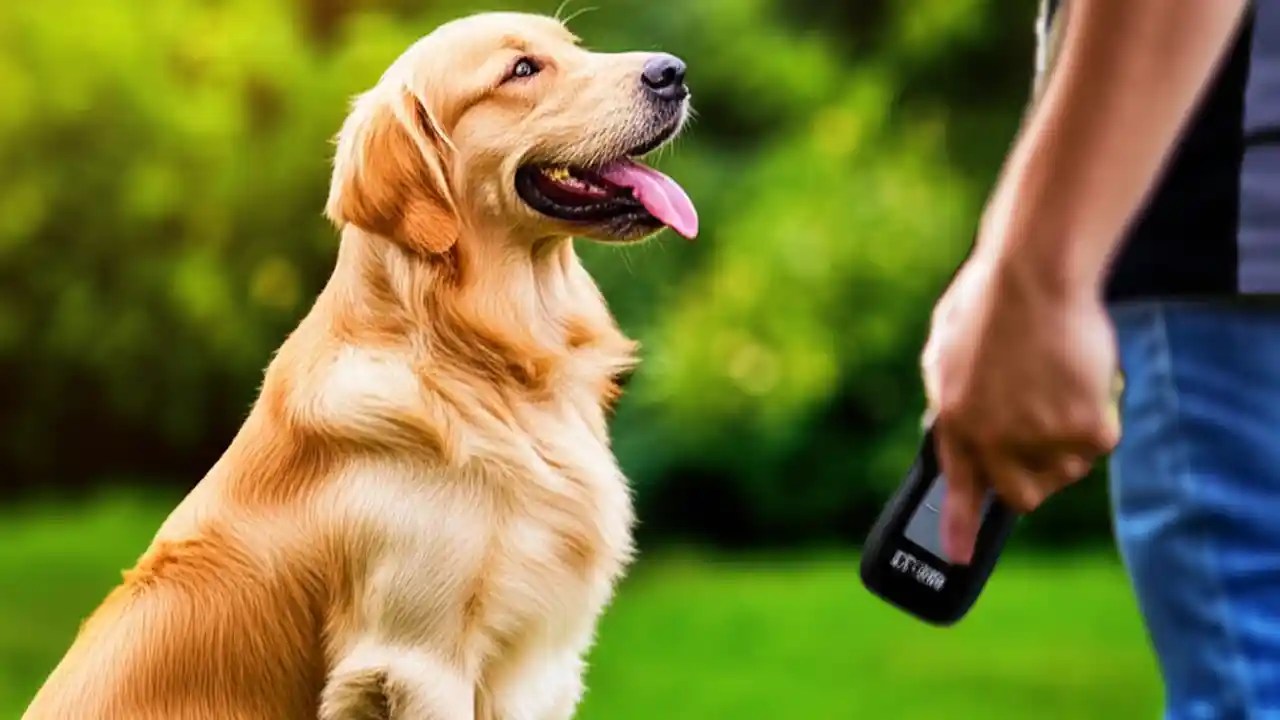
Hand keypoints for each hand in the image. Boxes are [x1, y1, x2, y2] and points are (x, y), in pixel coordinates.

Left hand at [921, 251, 1119, 563]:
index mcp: (953, 422)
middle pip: (1023, 495)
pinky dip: (1100, 413)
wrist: (1032, 274)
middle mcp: (992, 440)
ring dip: (1068, 440)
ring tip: (1059, 387)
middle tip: (1043, 440)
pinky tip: (1084, 380)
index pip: (958, 491)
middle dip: (1034, 477)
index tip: (958, 557)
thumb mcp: (945, 351)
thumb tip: (950, 427)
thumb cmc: (987, 300)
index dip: (960, 530)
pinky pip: (1101, 444)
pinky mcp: (1084, 427)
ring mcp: (1038, 438)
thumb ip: (949, 398)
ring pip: (1068, 469)